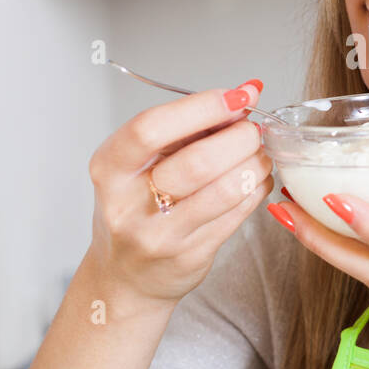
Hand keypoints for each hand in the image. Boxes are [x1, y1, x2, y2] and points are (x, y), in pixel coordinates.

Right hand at [86, 78, 274, 305]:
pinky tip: (256, 177)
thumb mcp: (143, 161)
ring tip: (259, 152)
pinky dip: (256, 188)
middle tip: (252, 129)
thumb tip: (244, 92)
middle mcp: (128, 204)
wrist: (125, 276)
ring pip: (225, 190)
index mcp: (109, 168)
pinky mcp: (190, 255)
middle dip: (239, 137)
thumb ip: (187, 127)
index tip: (235, 96)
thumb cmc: (137, 206)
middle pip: (197, 162)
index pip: (151, 128)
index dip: (201, 107)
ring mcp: (159, 235)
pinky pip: (237, 214)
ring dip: (254, 163)